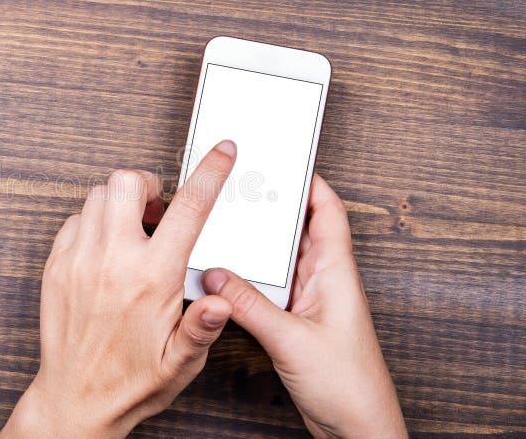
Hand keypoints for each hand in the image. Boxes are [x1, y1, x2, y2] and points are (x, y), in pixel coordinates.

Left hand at [0, 141, 237, 437]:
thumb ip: (204, 325)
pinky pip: (72, 220)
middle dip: (148, 182)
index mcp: (153, 278)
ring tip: (132, 230)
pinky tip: (104, 247)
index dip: (210, 172)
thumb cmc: (131, 380)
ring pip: (96, 195)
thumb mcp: (183, 362)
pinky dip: (91, 221)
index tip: (221, 152)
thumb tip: (223, 300)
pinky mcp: (56, 267)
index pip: (189, 207)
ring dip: (118, 202)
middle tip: (158, 207)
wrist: (76, 399)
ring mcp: (79, 260)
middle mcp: (113, 260)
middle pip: (127, 181)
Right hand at [202, 175, 406, 437]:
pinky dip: (251, 277)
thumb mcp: (291, 339)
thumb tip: (215, 276)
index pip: (328, 212)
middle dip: (274, 208)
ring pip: (282, 258)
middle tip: (245, 188)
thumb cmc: (348, 384)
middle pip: (299, 230)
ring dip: (260, 245)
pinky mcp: (296, 321)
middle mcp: (324, 281)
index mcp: (336, 273)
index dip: (310, 183)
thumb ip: (249, 306)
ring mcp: (310, 301)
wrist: (357, 428)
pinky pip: (271, 286)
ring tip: (230, 227)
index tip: (283, 161)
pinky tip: (230, 275)